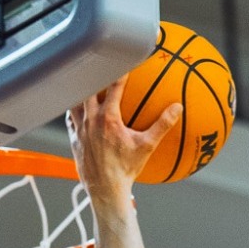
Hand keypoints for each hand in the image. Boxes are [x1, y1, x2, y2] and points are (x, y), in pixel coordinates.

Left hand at [67, 75, 181, 207]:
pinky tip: (78, 106)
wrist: (105, 190)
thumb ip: (162, 125)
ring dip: (81, 89)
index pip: (114, 86)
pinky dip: (74, 109)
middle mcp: (90, 120)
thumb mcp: (147, 146)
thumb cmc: (126, 169)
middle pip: (89, 87)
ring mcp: (79, 129)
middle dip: (95, 74)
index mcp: (108, 118)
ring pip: (75, 100)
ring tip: (84, 79)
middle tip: (99, 62)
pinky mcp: (74, 138)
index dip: (120, 69)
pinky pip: (70, 117)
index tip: (125, 57)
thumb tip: (178, 108)